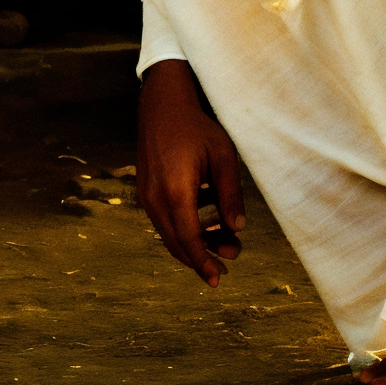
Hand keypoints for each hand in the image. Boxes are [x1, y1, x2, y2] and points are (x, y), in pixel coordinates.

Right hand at [136, 59, 246, 286]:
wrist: (162, 106)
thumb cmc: (196, 128)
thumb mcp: (222, 158)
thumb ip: (230, 195)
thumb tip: (238, 228)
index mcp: (175, 193)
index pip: (189, 240)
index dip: (204, 262)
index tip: (218, 279)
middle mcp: (155, 198)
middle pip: (177, 242)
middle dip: (202, 257)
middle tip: (228, 262)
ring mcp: (147, 194)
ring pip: (169, 232)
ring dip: (195, 242)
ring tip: (225, 241)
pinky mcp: (146, 189)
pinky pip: (164, 218)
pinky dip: (185, 226)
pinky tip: (207, 218)